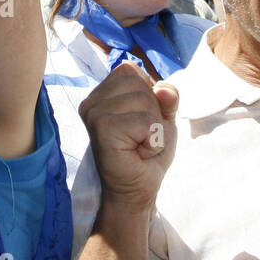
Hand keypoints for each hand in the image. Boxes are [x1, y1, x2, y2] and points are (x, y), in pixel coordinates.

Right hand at [79, 62, 177, 217]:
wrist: (139, 188)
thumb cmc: (147, 151)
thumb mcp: (163, 116)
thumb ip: (167, 95)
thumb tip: (163, 89)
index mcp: (101, 93)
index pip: (132, 70)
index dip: (149, 95)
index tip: (140, 121)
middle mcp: (92, 101)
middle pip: (140, 84)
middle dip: (153, 112)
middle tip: (140, 136)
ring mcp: (95, 113)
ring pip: (145, 100)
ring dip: (154, 127)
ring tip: (139, 144)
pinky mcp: (103, 129)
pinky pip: (146, 122)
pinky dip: (152, 140)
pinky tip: (138, 152)